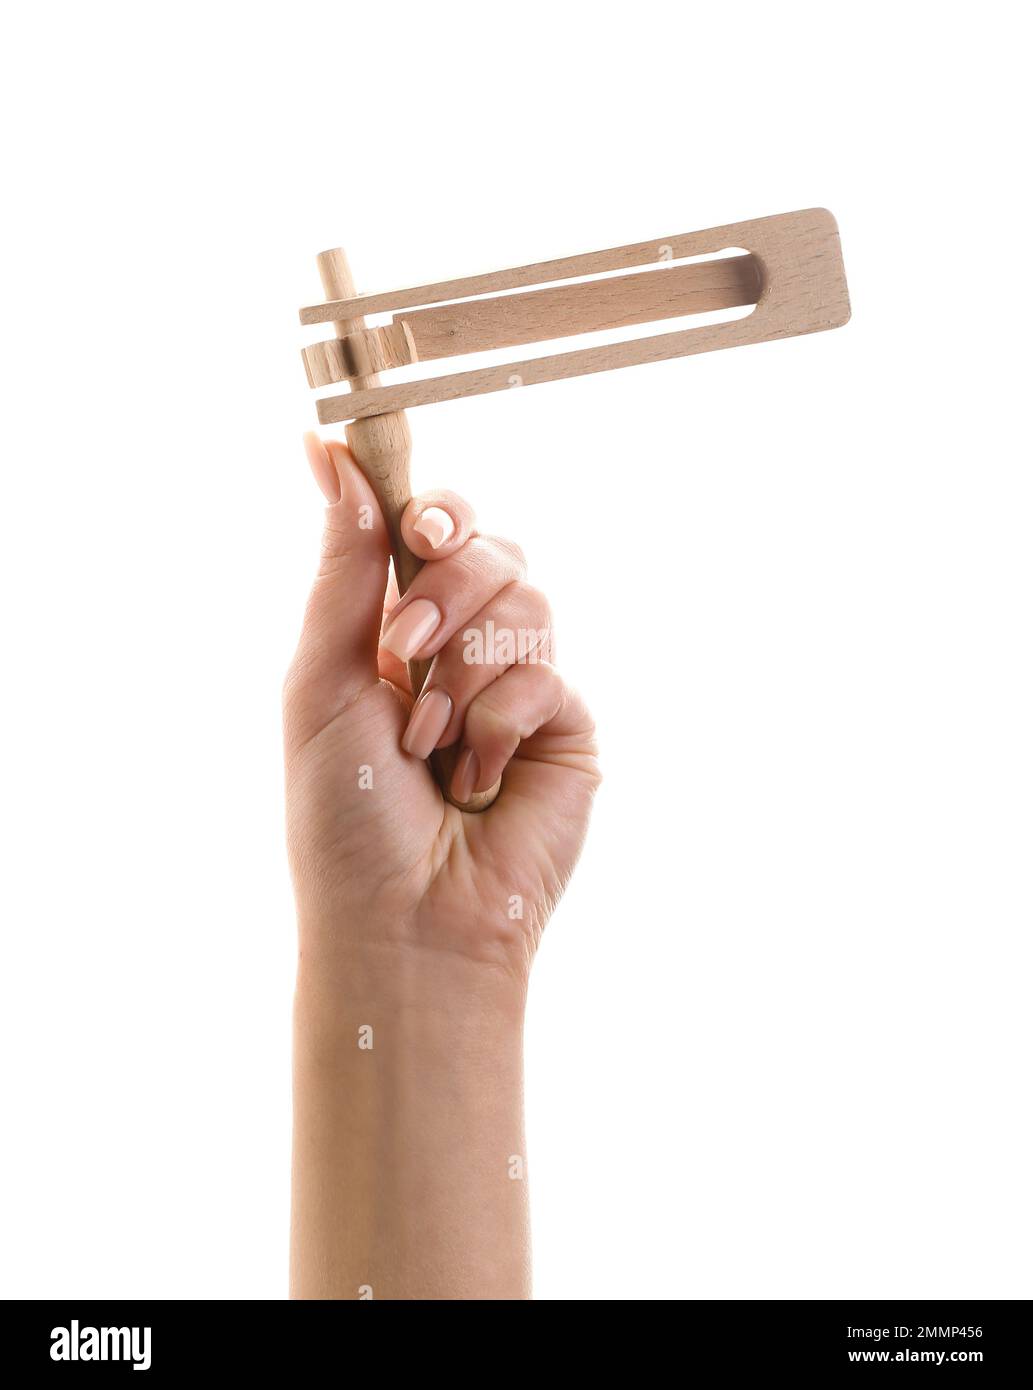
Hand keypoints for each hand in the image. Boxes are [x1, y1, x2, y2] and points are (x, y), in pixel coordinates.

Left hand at [284, 435, 599, 986]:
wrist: (406, 921)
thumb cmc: (347, 816)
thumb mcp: (324, 680)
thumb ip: (343, 566)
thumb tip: (323, 448)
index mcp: (399, 632)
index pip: (434, 532)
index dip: (436, 511)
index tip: (422, 522)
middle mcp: (464, 650)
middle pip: (490, 549)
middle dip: (444, 593)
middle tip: (403, 655)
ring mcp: (520, 688)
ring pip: (526, 601)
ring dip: (463, 671)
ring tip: (432, 745)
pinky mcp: (566, 728)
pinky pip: (547, 673)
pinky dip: (497, 724)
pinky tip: (477, 782)